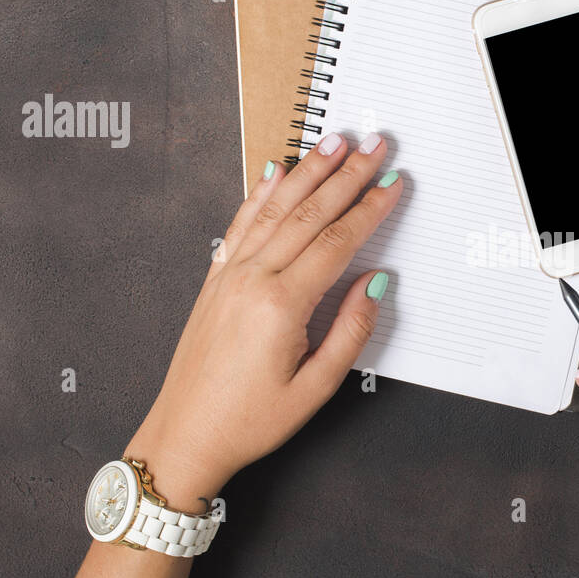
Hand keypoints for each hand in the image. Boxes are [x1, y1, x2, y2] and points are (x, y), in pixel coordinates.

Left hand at [126, 132, 401, 509]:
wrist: (186, 435)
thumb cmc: (248, 421)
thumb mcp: (316, 387)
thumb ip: (350, 331)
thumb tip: (375, 284)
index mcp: (281, 306)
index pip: (336, 242)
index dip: (368, 209)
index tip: (392, 183)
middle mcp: (252, 280)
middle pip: (309, 214)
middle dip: (346, 175)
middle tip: (373, 145)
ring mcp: (229, 276)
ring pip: (275, 209)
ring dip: (307, 171)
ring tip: (332, 142)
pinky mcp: (214, 281)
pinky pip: (241, 224)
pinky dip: (261, 194)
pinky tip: (275, 171)